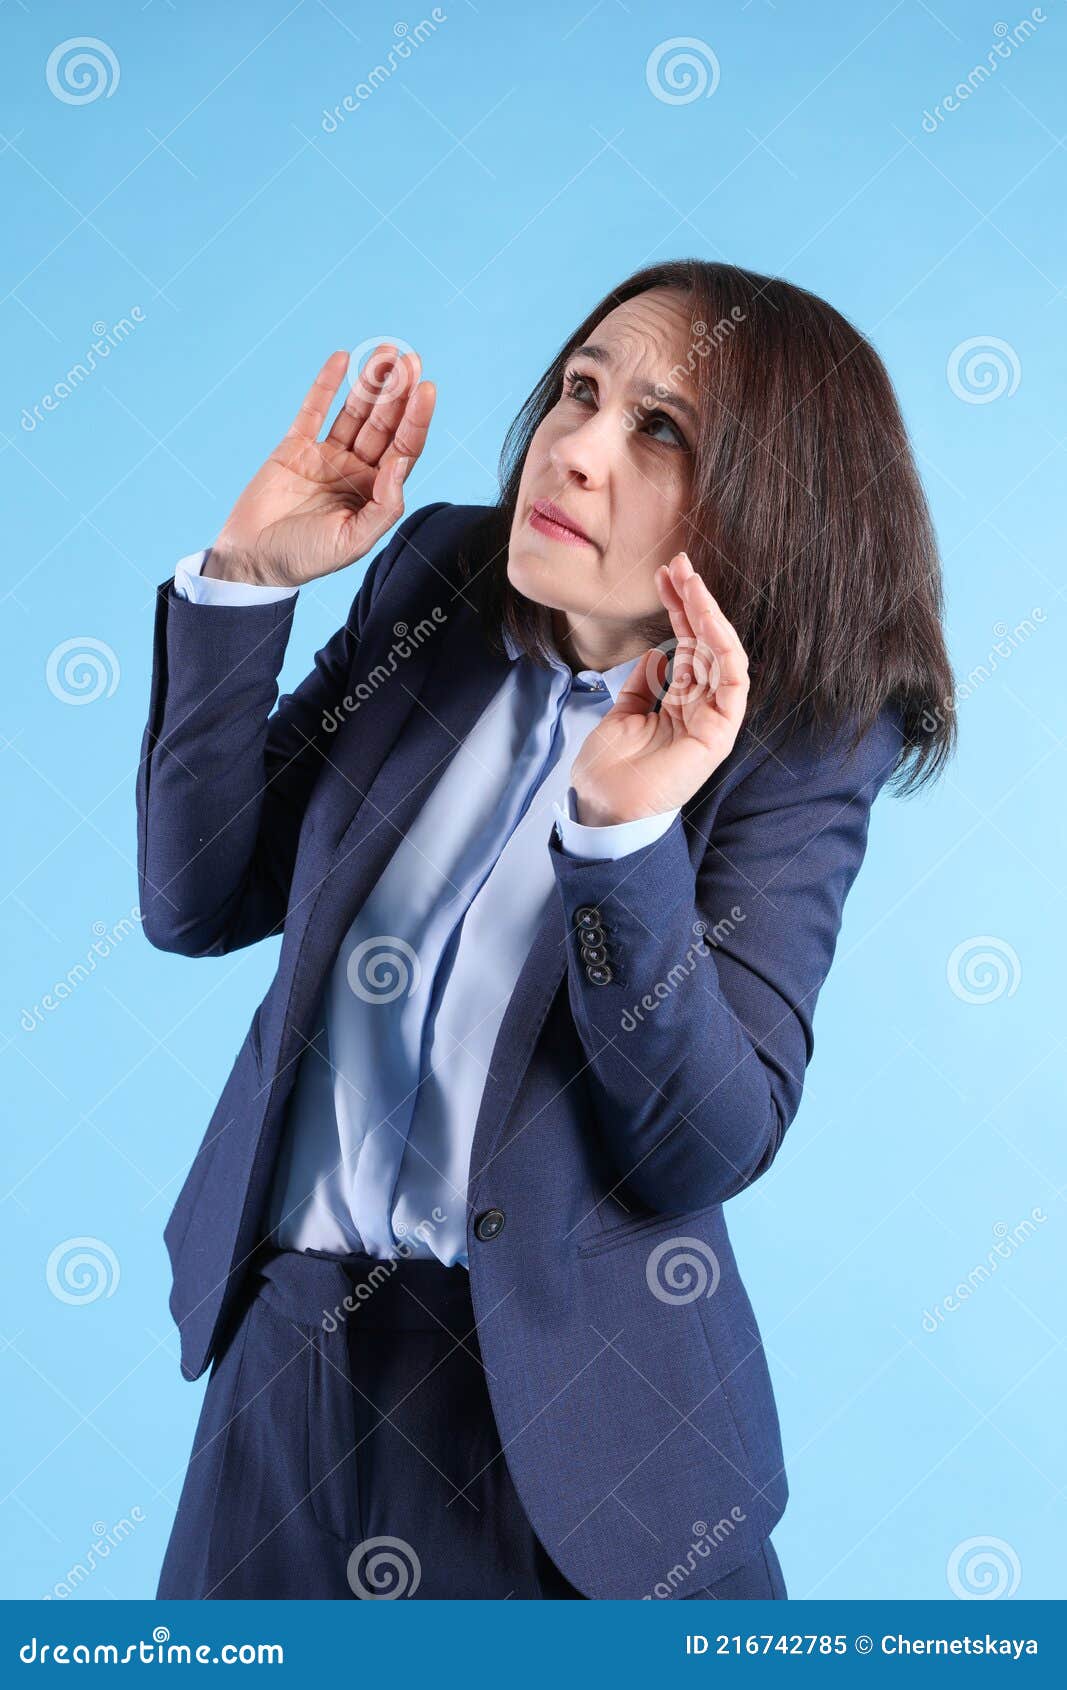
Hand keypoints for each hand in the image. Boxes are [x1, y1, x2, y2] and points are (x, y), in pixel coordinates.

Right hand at [204, 345, 435, 587]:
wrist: (254, 559)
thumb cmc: (306, 557)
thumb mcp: (353, 541)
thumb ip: (383, 506)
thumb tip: (399, 463)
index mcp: (375, 492)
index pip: (404, 448)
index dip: (417, 419)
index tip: (426, 388)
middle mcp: (356, 471)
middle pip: (384, 424)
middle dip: (398, 392)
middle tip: (409, 360)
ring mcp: (326, 456)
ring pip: (355, 412)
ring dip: (371, 382)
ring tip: (386, 353)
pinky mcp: (295, 447)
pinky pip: (313, 410)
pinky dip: (327, 384)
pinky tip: (343, 359)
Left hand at [568, 552, 749, 825]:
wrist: (602, 806)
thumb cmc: (610, 770)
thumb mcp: (622, 713)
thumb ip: (644, 683)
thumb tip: (656, 654)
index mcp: (680, 704)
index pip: (688, 646)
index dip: (679, 609)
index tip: (665, 576)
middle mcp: (701, 708)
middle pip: (705, 644)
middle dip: (694, 601)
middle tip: (679, 564)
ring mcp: (713, 719)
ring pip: (721, 654)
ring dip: (707, 613)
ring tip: (689, 579)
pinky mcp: (719, 732)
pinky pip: (732, 680)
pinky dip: (722, 644)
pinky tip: (705, 615)